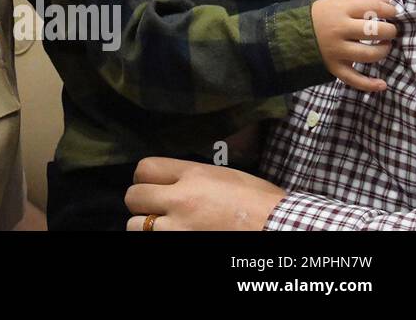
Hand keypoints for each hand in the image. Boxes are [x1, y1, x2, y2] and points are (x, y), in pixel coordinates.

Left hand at [124, 158, 285, 230]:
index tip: (153, 185)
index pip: (144, 168)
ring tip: (162, 227)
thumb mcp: (225, 176)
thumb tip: (170, 180)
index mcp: (192, 175)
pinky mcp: (183, 248)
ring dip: (146, 227)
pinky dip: (157, 241)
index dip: (145, 178)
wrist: (282, 229)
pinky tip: (173, 236)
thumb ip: (192, 176)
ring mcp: (179, 229)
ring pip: (136, 226)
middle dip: (142, 203)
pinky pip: (152, 243)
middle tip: (156, 209)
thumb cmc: (262, 203)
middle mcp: (180, 200)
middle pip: (133, 197)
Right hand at [310, 0, 396, 91]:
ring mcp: (336, 50)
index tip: (391, 13)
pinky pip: (353, 78)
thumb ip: (361, 1)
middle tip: (389, 31)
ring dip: (383, 50)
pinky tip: (382, 84)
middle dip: (389, 31)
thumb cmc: (318, 16)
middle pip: (375, 31)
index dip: (389, 11)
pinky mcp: (333, 66)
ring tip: (384, 45)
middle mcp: (338, 30)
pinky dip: (369, 84)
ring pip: (369, 54)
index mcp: (339, 10)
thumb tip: (387, 2)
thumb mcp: (336, 2)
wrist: (288, 31)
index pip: (373, 7)